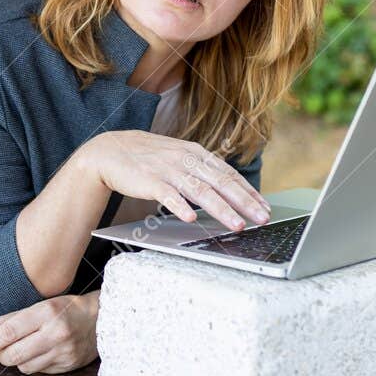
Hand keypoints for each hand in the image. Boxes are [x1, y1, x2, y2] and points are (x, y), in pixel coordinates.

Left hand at [0, 292, 100, 374]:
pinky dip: (34, 364)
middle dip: (0, 355)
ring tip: (27, 347)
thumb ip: (8, 320)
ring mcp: (64, 352)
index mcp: (46, 313)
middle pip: (14, 354)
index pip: (9, 332)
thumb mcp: (37, 306)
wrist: (100, 319)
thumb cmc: (65, 309)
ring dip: (18, 360)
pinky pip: (39, 371)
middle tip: (2, 348)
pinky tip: (42, 352)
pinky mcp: (69, 366)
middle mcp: (56, 334)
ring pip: (24, 367)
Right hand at [77, 130, 269, 230]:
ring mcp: (168, 169)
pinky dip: (180, 207)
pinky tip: (191, 218)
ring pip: (200, 191)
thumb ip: (202, 170)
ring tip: (236, 225)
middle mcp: (186, 160)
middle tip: (261, 218)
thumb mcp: (180, 156)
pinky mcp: (149, 181)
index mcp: (196, 154)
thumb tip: (229, 188)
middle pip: (221, 182)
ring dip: (221, 209)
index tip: (264, 208)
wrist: (111, 150)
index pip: (229, 174)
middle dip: (245, 202)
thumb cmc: (149, 157)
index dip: (249, 192)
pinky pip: (168, 195)